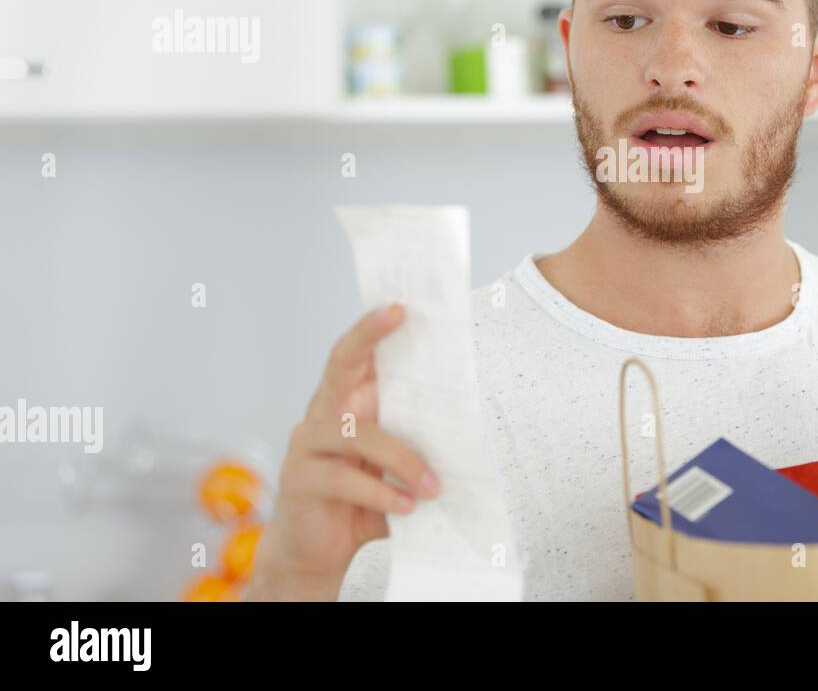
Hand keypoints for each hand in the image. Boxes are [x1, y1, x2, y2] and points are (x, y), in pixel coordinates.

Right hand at [247, 304, 439, 600]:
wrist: (316, 555)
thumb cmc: (360, 503)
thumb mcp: (394, 469)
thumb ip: (417, 444)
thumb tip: (472, 427)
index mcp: (347, 405)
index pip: (356, 357)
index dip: (372, 329)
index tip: (400, 306)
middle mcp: (322, 415)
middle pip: (339, 365)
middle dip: (367, 336)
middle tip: (398, 315)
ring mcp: (306, 446)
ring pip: (356, 434)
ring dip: (401, 458)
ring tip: (432, 486)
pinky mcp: (300, 481)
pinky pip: (344, 479)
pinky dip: (381, 491)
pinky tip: (405, 507)